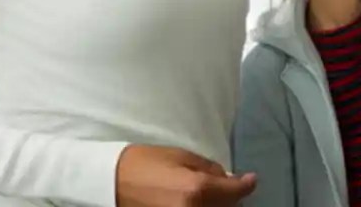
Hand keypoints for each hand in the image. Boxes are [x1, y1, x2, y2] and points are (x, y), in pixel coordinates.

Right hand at [116, 145, 256, 206]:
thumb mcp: (181, 157)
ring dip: (218, 205)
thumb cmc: (145, 163)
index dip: (246, 184)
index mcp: (197, 190)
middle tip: (228, 187)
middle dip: (231, 197)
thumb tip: (229, 179)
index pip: (235, 192)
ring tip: (211, 195)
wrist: (110, 182)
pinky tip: (198, 202)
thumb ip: (209, 169)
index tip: (250, 180)